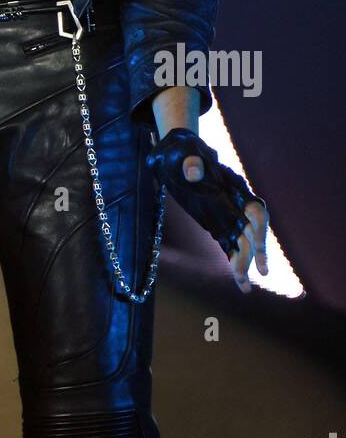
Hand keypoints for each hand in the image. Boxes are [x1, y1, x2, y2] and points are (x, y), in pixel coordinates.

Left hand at [179, 151, 269, 293]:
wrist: (174, 154)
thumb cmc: (181, 151)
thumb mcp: (184, 153)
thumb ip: (191, 162)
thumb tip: (193, 171)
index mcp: (233, 185)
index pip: (253, 206)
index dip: (259, 224)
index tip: (258, 240)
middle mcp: (235, 203)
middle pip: (254, 228)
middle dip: (259, 249)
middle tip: (262, 270)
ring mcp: (227, 215)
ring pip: (244, 242)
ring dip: (247, 262)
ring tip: (245, 286)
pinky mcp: (217, 225)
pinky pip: (230, 247)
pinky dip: (236, 263)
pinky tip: (242, 284)